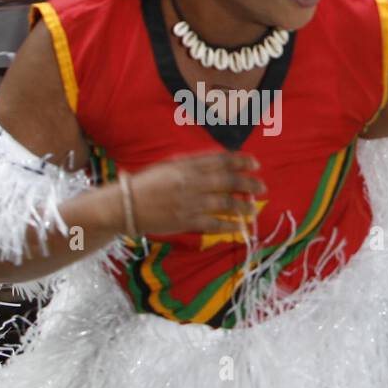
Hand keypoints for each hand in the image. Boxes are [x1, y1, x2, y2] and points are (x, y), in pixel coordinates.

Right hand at [127, 151, 265, 236]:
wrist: (125, 204)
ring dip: (243, 206)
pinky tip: (239, 227)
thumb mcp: (169, 166)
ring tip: (254, 209)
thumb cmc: (146, 184)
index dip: (241, 161)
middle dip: (248, 183)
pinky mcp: (185, 221)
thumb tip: (218, 163)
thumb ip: (192, 164)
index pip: (220, 160)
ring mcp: (189, 202)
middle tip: (262, 186)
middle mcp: (190, 182)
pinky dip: (228, 225)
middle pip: (227, 180)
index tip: (255, 163)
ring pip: (224, 203)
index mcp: (186, 165)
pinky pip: (212, 224)